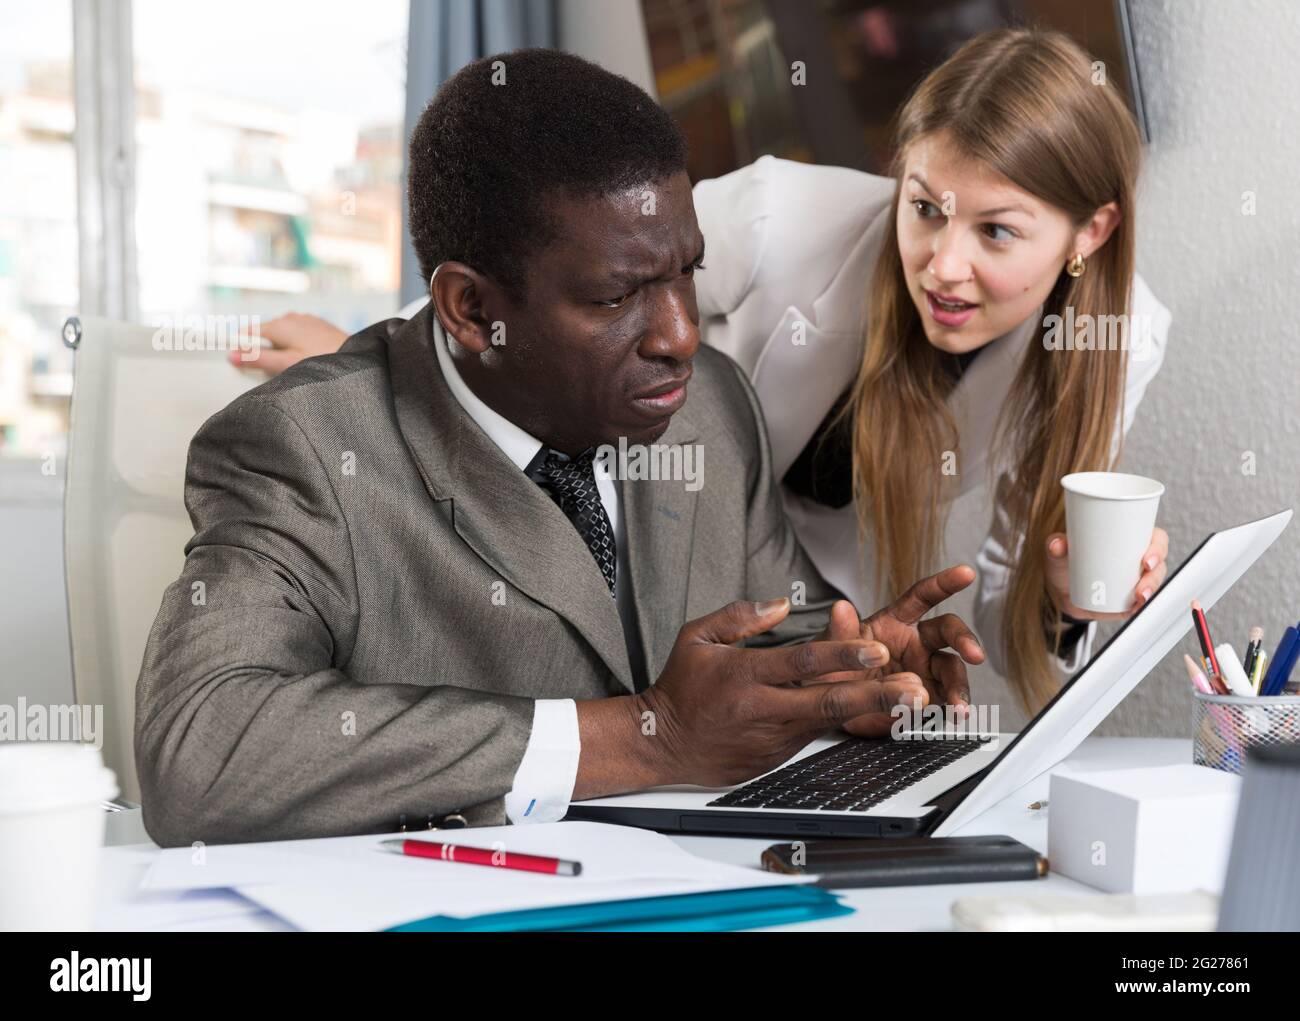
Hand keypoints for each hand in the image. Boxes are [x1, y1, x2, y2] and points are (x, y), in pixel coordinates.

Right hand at [230, 312, 347, 375]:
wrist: (358, 358)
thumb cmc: (326, 361)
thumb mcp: (286, 365)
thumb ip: (258, 360)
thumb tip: (233, 356)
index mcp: (279, 324)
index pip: (246, 332)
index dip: (237, 346)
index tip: (228, 355)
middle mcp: (291, 318)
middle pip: (264, 335)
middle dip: (264, 351)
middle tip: (273, 370)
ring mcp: (305, 320)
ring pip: (281, 336)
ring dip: (281, 350)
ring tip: (294, 367)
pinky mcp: (317, 326)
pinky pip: (297, 336)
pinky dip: (295, 347)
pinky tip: (307, 360)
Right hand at [633, 598, 933, 787]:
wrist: (660, 744)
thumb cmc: (680, 688)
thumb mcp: (698, 637)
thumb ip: (740, 617)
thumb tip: (781, 604)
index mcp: (743, 675)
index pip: (800, 663)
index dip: (840, 655)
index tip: (875, 648)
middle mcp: (762, 708)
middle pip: (828, 702)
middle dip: (875, 694)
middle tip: (913, 688)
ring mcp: (771, 737)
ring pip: (829, 721)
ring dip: (872, 711)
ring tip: (911, 702)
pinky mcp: (775, 756)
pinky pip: (815, 734)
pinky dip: (846, 723)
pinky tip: (879, 714)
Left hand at [826, 565, 985, 737]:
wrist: (830, 704)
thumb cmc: (832, 666)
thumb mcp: (830, 647)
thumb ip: (839, 631)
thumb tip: (840, 607)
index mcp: (894, 621)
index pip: (922, 596)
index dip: (944, 583)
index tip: (966, 573)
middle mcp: (916, 642)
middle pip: (948, 632)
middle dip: (965, 640)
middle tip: (974, 655)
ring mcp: (925, 670)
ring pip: (953, 669)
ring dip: (960, 685)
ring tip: (959, 705)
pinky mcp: (927, 698)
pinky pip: (947, 700)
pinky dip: (955, 708)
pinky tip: (957, 714)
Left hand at [1045, 527, 1167, 620]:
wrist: (1061, 591)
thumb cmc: (1066, 564)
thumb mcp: (1059, 553)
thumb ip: (1056, 545)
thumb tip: (1057, 544)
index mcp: (1127, 540)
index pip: (1153, 538)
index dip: (1157, 546)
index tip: (1147, 558)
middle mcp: (1136, 559)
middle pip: (1158, 562)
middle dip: (1156, 572)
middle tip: (1143, 578)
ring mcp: (1136, 580)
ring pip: (1154, 583)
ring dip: (1151, 590)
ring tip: (1139, 597)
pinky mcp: (1130, 600)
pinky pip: (1142, 603)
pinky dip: (1142, 607)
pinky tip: (1137, 608)